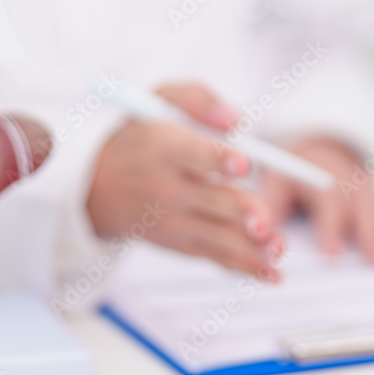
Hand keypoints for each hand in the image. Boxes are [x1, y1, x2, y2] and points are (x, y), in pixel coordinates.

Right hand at [86, 83, 283, 279]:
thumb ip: (199, 99)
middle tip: (263, 222)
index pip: (194, 155)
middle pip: (212, 202)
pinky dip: (246, 267)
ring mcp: (175, 222)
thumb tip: (237, 121)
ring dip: (251, 246)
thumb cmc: (140, 135)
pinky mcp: (182, 244)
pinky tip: (274, 275)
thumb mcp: (157, 101)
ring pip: (219, 236)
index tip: (241, 165)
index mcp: (166, 148)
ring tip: (279, 249)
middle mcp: (169, 189)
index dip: (218, 160)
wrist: (95, 187)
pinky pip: (217, 257)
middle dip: (241, 213)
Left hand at [260, 136, 373, 262]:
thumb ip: (269, 206)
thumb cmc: (295, 173)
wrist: (322, 147)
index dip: (330, 229)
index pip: (328, 205)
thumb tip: (259, 227)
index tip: (332, 252)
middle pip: (365, 212)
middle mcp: (353, 188)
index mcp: (324, 184)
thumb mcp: (276, 182)